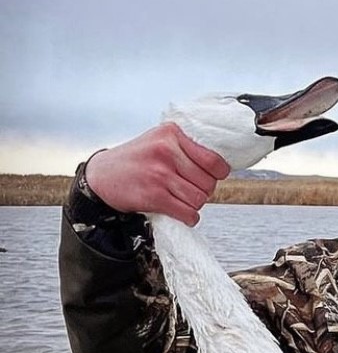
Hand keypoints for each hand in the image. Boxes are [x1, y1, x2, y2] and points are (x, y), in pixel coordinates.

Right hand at [83, 123, 230, 225]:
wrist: (102, 175)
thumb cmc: (137, 159)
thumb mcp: (159, 140)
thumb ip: (186, 146)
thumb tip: (221, 165)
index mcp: (172, 134)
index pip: (214, 161)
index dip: (218, 174)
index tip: (210, 176)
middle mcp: (166, 151)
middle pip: (209, 183)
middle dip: (204, 190)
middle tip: (188, 188)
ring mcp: (160, 174)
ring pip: (200, 199)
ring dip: (194, 204)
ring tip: (181, 198)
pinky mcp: (154, 196)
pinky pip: (188, 213)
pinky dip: (188, 217)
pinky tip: (179, 212)